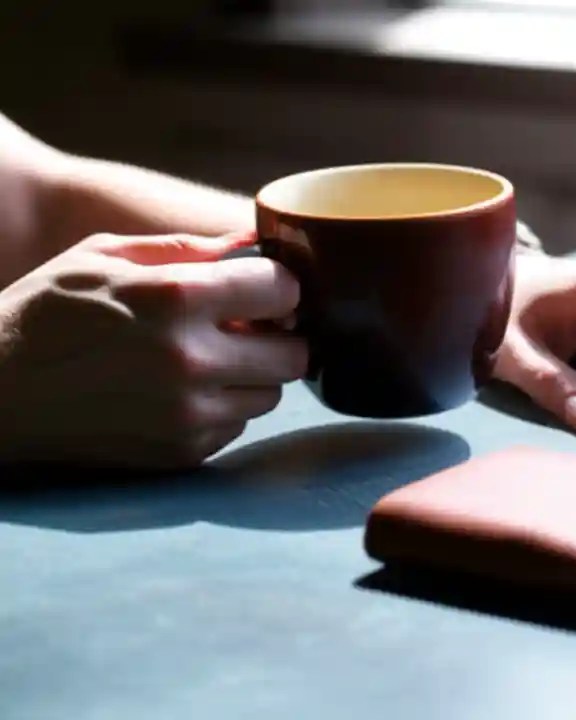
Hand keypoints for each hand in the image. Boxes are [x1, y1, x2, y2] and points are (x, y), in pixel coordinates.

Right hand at [0, 230, 307, 468]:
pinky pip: (236, 426)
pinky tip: (178, 391)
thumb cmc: (47, 311)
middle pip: (294, 353)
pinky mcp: (182, 452)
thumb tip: (254, 241)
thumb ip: (190, 248)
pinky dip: (221, 408)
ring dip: (250, 376)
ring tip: (204, 359)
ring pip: (270, 395)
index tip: (260, 288)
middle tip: (244, 328)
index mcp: (176, 299)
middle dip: (276, 336)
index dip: (276, 286)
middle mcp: (191, 360)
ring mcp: (189, 414)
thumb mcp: (106, 255)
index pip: (283, 290)